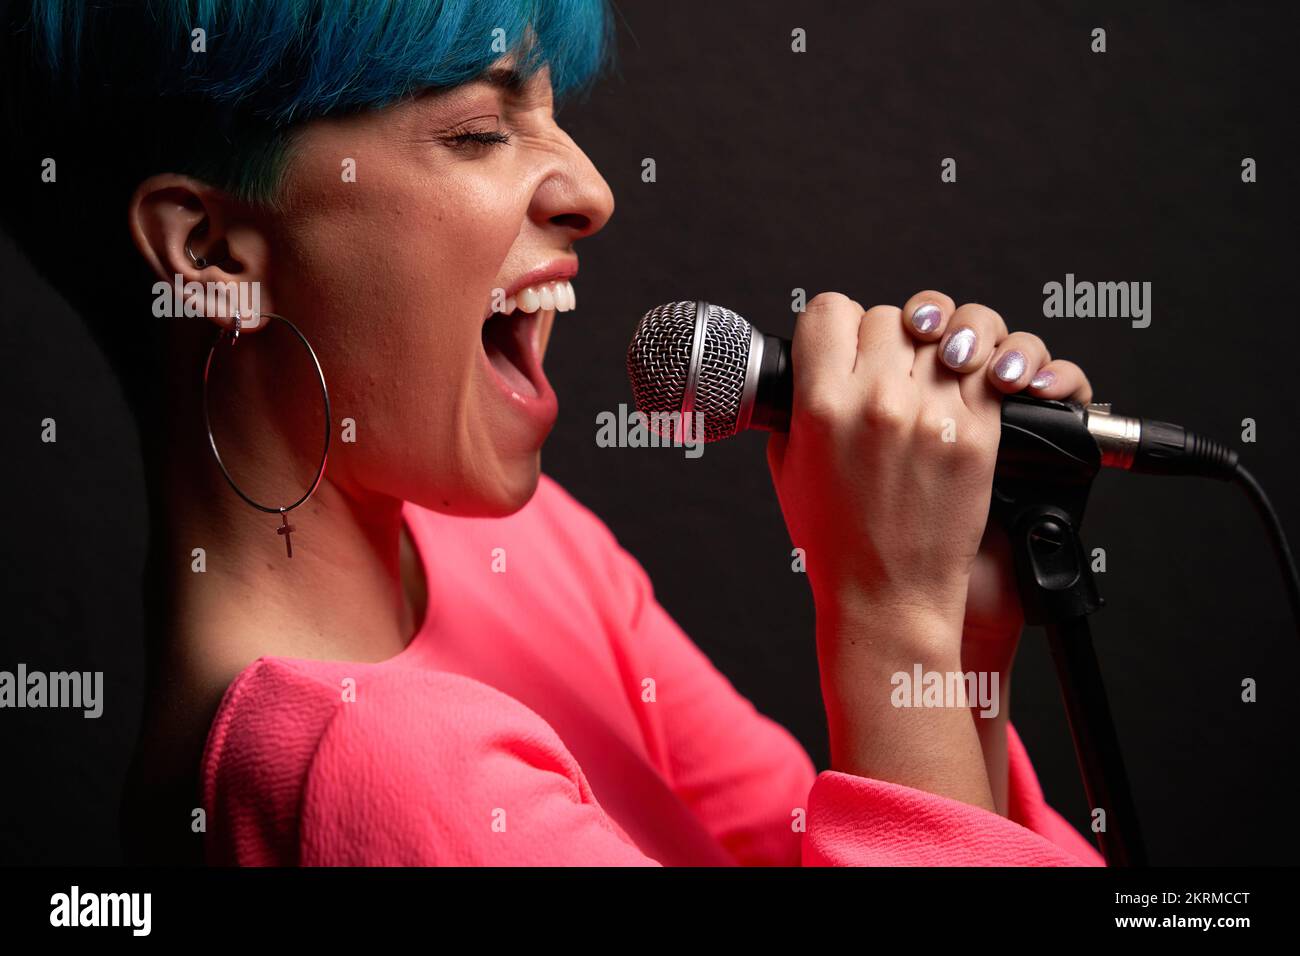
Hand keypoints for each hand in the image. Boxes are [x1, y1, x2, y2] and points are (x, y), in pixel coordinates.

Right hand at [765, 291, 1091, 806]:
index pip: (831, 310)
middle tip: (888, 371)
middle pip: (887, 316)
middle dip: (887, 338)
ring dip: (939, 346)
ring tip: (936, 370)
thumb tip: (816, 366)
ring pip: (945, 331)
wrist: (888, 596)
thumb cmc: (838, 541)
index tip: (843, 343)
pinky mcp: (978, 434)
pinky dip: (985, 368)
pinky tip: (975, 382)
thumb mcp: (788, 468)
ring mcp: (932, 415)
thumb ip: (800, 407)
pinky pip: (990, 367)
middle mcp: (877, 402)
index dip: (836, 324)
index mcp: (822, 405)